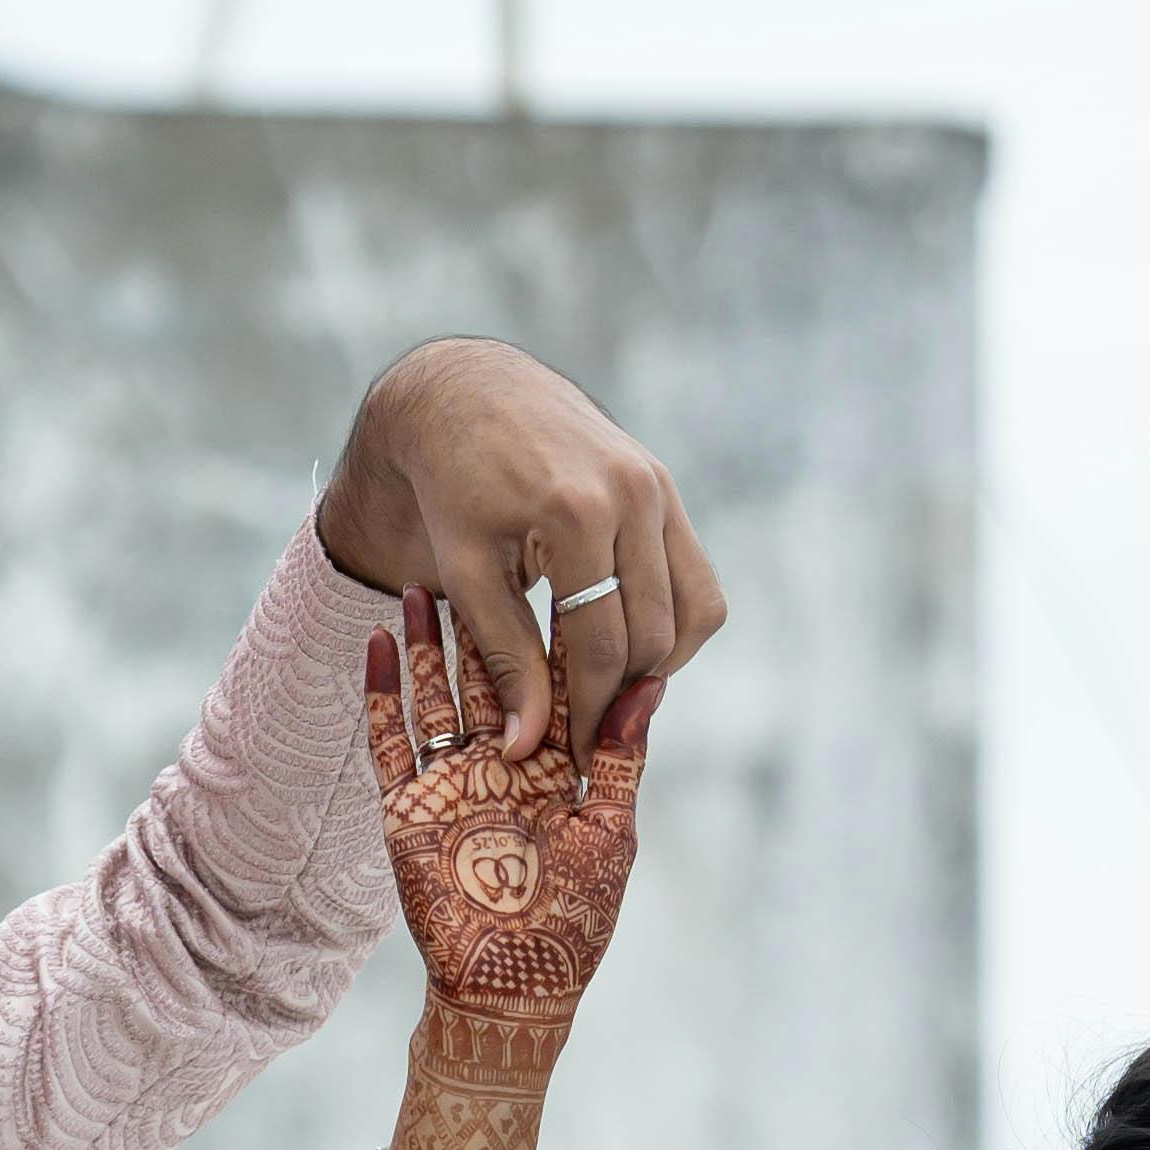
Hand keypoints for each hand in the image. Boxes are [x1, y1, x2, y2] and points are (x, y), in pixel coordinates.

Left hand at [317, 335, 719, 753]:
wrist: (467, 393)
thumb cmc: (452, 487)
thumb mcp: (464, 574)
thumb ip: (504, 658)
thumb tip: (528, 746)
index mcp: (577, 513)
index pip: (602, 645)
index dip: (588, 713)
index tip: (572, 757)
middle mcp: (634, 494)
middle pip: (654, 637)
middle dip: (622, 695)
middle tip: (589, 730)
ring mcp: (659, 486)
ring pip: (695, 612)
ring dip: (658, 661)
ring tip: (608, 685)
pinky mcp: (667, 487)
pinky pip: (696, 580)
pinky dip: (672, 622)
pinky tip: (624, 638)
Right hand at [366, 599, 652, 1035]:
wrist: (509, 988)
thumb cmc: (574, 925)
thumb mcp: (610, 834)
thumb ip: (620, 757)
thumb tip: (647, 680)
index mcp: (556, 767)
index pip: (555, 682)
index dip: (555, 629)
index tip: (556, 568)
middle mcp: (502, 766)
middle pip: (491, 675)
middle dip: (484, 620)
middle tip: (479, 555)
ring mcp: (453, 784)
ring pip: (437, 698)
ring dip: (427, 645)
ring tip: (420, 585)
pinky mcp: (408, 809)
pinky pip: (390, 743)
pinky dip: (381, 696)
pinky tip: (376, 644)